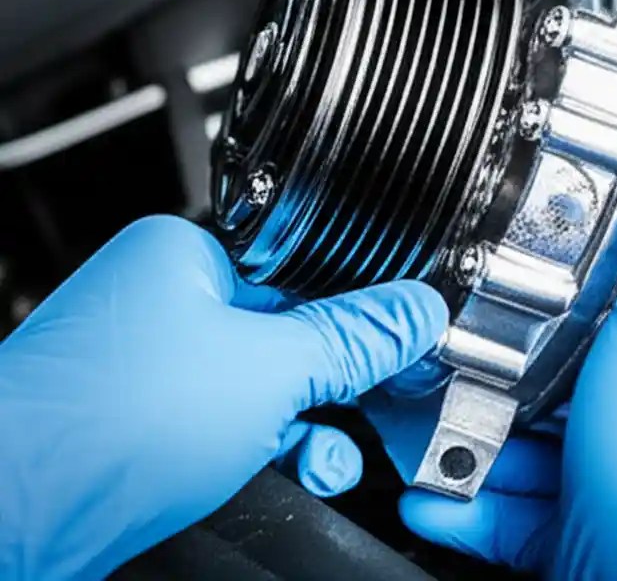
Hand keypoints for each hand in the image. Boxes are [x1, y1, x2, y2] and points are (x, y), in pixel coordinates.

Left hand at [0, 216, 446, 579]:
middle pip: (287, 339)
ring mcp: (143, 369)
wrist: (9, 517)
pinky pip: (223, 428)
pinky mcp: (135, 428)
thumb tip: (417, 311)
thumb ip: (356, 339)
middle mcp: (158, 303)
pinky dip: (260, 455)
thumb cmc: (104, 427)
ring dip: (302, 432)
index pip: (304, 274)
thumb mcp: (273, 372)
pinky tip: (280, 477)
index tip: (397, 349)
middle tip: (361, 411)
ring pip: (258, 392)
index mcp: (183, 256)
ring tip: (315, 462)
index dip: (357, 318)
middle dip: (330, 390)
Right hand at [365, 72, 616, 577]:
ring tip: (425, 403)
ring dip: (471, 425)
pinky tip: (433, 489)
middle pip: (579, 363)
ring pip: (536, 440)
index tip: (536, 232)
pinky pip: (510, 515)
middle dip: (508, 344)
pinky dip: (465, 501)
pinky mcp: (585, 551)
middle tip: (451, 321)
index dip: (598, 256)